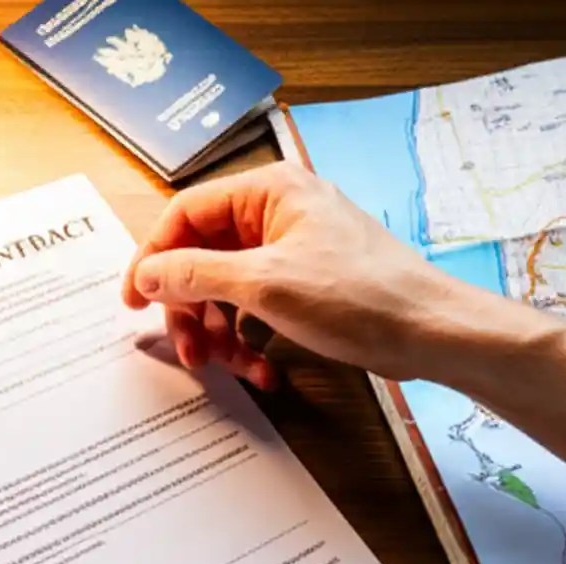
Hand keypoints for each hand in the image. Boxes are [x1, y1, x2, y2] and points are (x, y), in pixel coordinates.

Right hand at [122, 161, 474, 383]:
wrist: (432, 333)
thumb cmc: (360, 297)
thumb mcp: (264, 285)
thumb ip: (195, 274)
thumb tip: (147, 273)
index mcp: (267, 192)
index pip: (186, 214)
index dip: (153, 258)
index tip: (134, 302)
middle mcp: (276, 212)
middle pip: (202, 257)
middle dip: (191, 310)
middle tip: (188, 351)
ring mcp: (291, 248)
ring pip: (226, 288)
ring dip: (219, 332)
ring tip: (229, 368)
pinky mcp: (304, 283)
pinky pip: (255, 306)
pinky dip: (249, 339)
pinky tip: (261, 369)